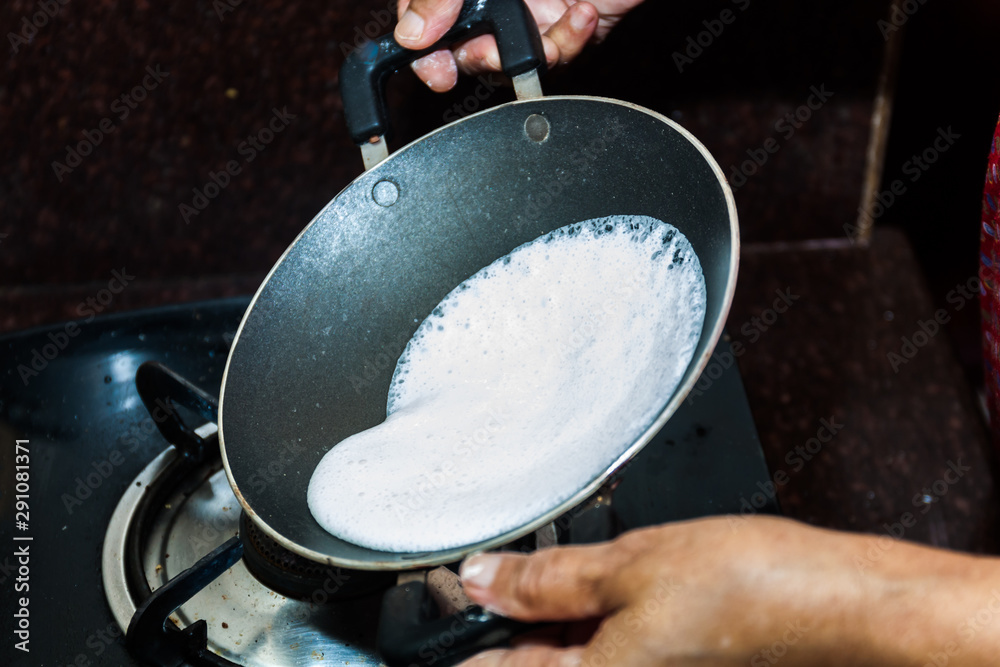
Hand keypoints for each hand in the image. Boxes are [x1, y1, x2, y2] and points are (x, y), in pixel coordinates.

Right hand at [394, 0, 644, 91]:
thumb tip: (410, 33)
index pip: (423, 18)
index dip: (421, 47)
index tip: (433, 69)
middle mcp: (495, 0)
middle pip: (463, 48)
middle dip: (474, 59)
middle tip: (484, 54)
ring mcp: (532, 14)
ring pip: (512, 62)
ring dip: (526, 56)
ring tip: (544, 35)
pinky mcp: (571, 28)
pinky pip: (560, 54)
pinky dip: (571, 40)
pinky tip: (584, 14)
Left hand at [455, 515, 999, 665]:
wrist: (840, 604)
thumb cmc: (752, 592)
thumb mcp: (630, 567)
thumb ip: (546, 580)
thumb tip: (482, 580)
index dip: (457, 639)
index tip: (432, 611)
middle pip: (530, 665)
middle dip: (502, 623)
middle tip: (483, 574)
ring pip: (569, 656)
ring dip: (545, 618)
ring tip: (534, 571)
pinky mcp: (670, 666)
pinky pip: (607, 650)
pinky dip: (587, 619)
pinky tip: (590, 583)